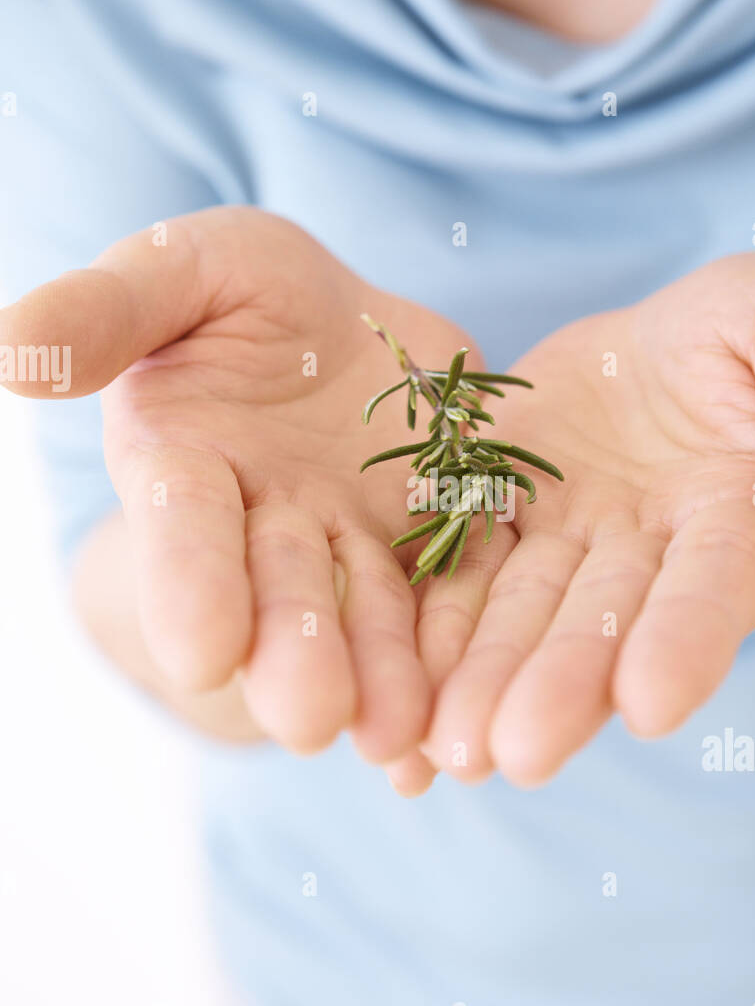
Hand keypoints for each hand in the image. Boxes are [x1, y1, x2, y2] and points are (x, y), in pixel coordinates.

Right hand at [1, 207, 508, 767]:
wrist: (350, 321)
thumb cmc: (244, 291)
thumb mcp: (182, 269)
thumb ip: (109, 310)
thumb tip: (11, 350)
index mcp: (189, 464)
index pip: (184, 529)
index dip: (190, 587)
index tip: (199, 654)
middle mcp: (268, 523)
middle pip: (281, 594)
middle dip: (293, 656)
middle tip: (307, 717)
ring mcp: (355, 541)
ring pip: (369, 616)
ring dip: (381, 678)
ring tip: (397, 736)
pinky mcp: (435, 541)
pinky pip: (449, 598)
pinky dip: (452, 659)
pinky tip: (459, 717)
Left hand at [426, 253, 754, 785]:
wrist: (669, 354)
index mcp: (743, 516)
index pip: (717, 582)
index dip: (687, 639)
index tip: (653, 705)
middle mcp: (651, 555)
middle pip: (604, 624)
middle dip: (561, 688)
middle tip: (513, 755)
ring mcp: (569, 546)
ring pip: (522, 617)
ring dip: (483, 682)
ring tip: (441, 751)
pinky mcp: (499, 521)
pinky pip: (458, 574)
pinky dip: (426, 633)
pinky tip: (391, 694)